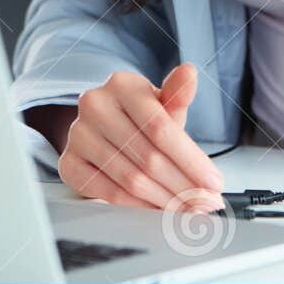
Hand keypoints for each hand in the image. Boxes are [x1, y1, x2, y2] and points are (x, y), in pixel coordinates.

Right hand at [57, 63, 225, 211]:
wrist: (104, 128)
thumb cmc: (139, 117)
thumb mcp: (161, 104)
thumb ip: (178, 95)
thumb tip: (189, 73)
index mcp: (121, 84)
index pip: (160, 128)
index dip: (191, 159)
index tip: (213, 182)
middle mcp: (94, 105)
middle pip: (148, 156)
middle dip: (183, 185)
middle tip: (206, 202)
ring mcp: (78, 134)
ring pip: (130, 178)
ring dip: (165, 200)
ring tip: (188, 209)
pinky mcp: (69, 163)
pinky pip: (108, 192)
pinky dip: (137, 206)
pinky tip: (157, 210)